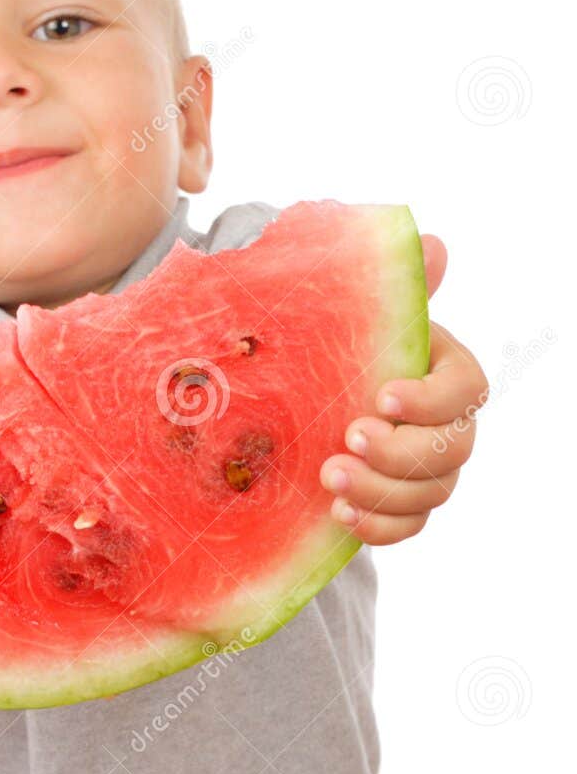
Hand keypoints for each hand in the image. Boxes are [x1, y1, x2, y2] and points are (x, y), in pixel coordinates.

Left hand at [319, 235, 488, 544]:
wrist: (308, 400)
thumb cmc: (344, 348)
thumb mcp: (362, 312)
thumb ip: (398, 285)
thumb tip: (432, 246)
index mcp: (446, 372)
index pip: (466, 390)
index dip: (430, 399)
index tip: (382, 397)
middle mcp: (448, 425)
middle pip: (450, 450)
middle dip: (398, 450)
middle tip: (346, 439)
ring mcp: (430, 470)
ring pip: (431, 492)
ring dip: (382, 490)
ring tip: (328, 477)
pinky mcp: (404, 505)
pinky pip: (411, 527)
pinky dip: (379, 527)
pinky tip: (339, 513)